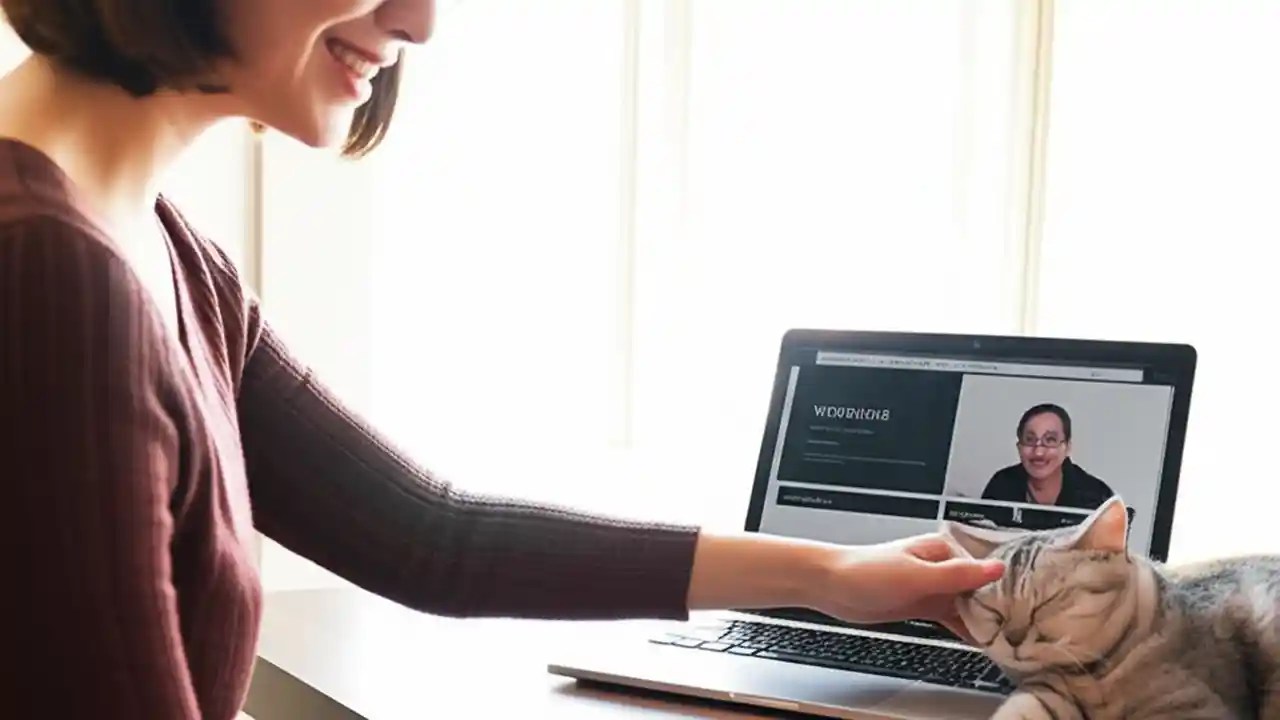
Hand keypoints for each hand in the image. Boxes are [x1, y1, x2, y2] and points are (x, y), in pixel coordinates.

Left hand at [685, 531, 1002, 643]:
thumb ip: (957, 575)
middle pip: (981, 587)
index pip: (986, 565)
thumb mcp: (916, 574)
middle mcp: (941, 566)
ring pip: (969, 605)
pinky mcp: (923, 605)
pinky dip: (967, 629)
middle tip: (1026, 624)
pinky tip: (983, 641)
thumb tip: (995, 567)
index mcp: (943, 550)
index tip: (1031, 599)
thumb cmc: (866, 570)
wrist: (831, 585)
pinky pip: (953, 618)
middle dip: (1000, 603)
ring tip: (1011, 635)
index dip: (1008, 582)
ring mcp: (932, 587)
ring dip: (985, 619)